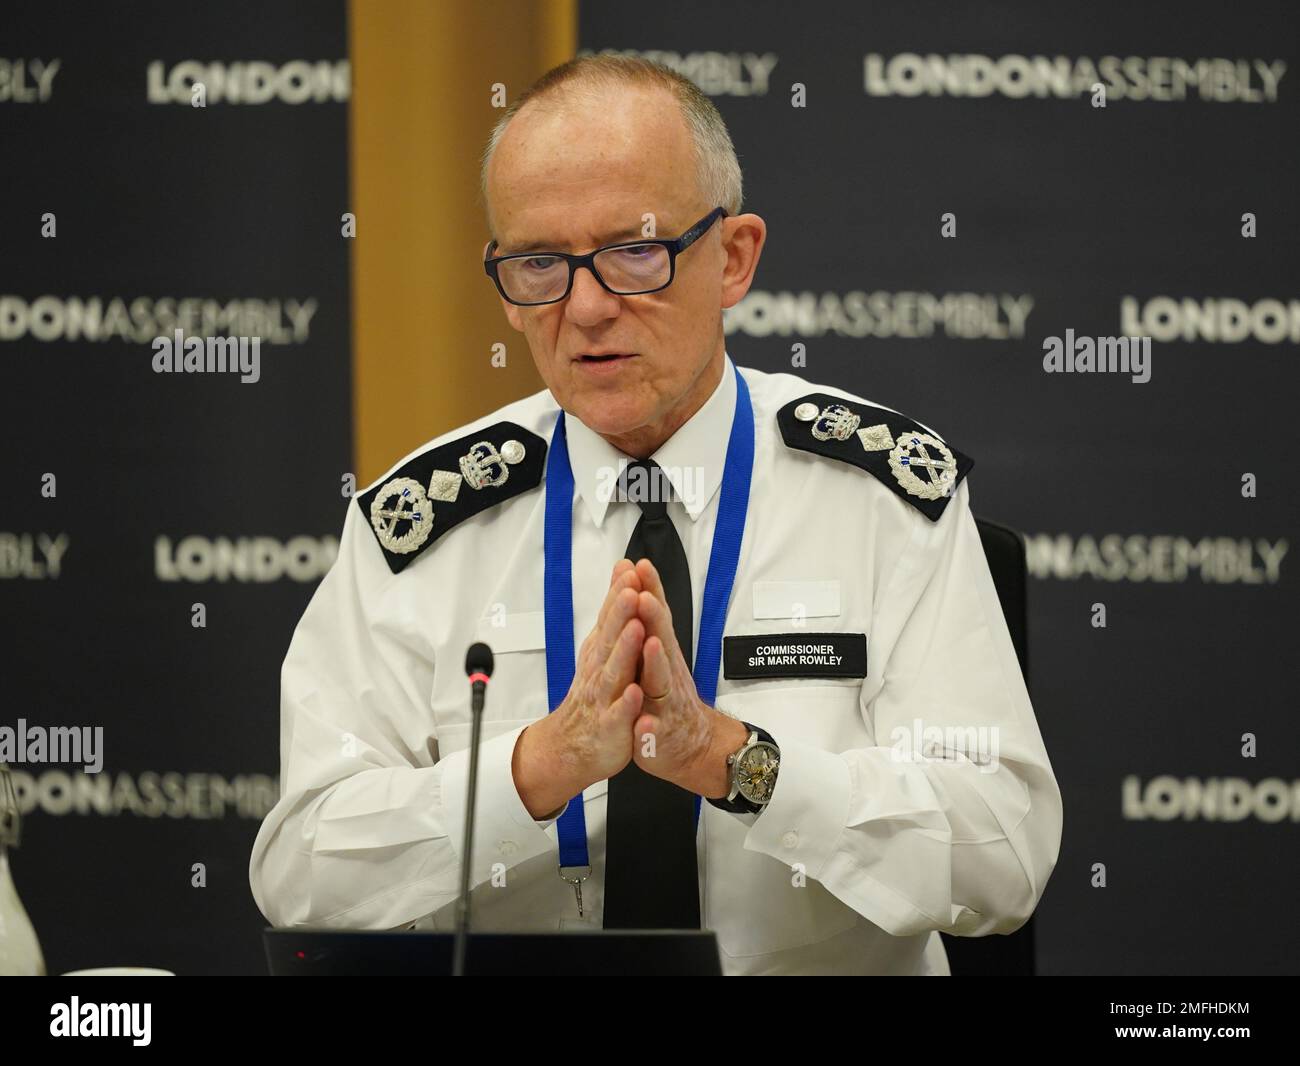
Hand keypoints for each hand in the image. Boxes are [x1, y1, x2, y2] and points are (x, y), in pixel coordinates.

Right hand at [512, 560, 645, 816]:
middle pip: (611, 637)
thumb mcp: (602, 649)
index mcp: (601, 651)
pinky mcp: (612, 727)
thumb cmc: (594, 695)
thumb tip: (622, 572)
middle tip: (630, 589)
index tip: (629, 568)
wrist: (573, 746)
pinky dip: (627, 705)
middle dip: (620, 613)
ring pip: (615, 671)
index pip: (610, 617)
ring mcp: (604, 698)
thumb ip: (614, 613)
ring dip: (625, 650)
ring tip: (636, 629)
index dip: (619, 593)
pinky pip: (620, 715)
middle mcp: (599, 670)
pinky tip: (635, 693)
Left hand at [628, 558, 749, 797]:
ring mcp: (667, 704)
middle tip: (644, 597)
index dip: (649, 591)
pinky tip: (645, 722)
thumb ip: (651, 620)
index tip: (639, 565)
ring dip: (656, 663)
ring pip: (662, 682)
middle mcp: (668, 673)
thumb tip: (641, 579)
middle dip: (654, 619)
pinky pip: (655, 731)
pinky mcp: (661, 735)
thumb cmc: (668, 694)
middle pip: (662, 641)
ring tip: (651, 645)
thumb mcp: (658, 653)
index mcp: (661, 653)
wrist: (691, 745)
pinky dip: (650, 727)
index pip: (655, 617)